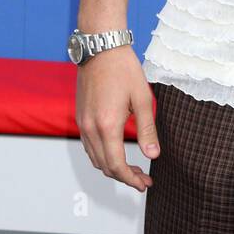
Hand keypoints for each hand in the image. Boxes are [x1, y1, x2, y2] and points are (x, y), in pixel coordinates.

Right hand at [76, 46, 159, 191]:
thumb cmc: (124, 69)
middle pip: (104, 167)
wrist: (100, 48)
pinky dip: (102, 156)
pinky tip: (117, 152)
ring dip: (112, 168)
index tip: (145, 184)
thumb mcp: (142, 98)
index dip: (131, 179)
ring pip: (95, 159)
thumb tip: (153, 155)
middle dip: (124, 177)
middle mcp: (90, 128)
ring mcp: (82, 123)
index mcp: (107, 125)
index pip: (116, 165)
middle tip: (143, 179)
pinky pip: (89, 146)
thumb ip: (147, 130)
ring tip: (133, 169)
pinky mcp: (80, 117)